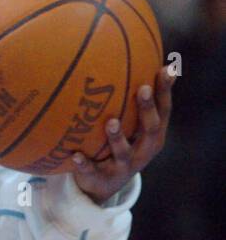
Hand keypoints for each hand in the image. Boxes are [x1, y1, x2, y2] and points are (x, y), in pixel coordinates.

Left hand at [71, 65, 174, 203]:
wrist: (101, 185)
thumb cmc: (116, 144)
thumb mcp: (127, 124)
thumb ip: (127, 98)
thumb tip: (123, 53)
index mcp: (151, 135)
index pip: (163, 110)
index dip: (165, 91)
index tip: (165, 69)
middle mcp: (143, 150)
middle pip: (150, 129)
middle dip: (147, 110)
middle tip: (141, 89)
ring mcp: (123, 166)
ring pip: (124, 153)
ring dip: (118, 138)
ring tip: (110, 122)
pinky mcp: (101, 178)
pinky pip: (92, 170)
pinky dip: (84, 163)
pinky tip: (74, 155)